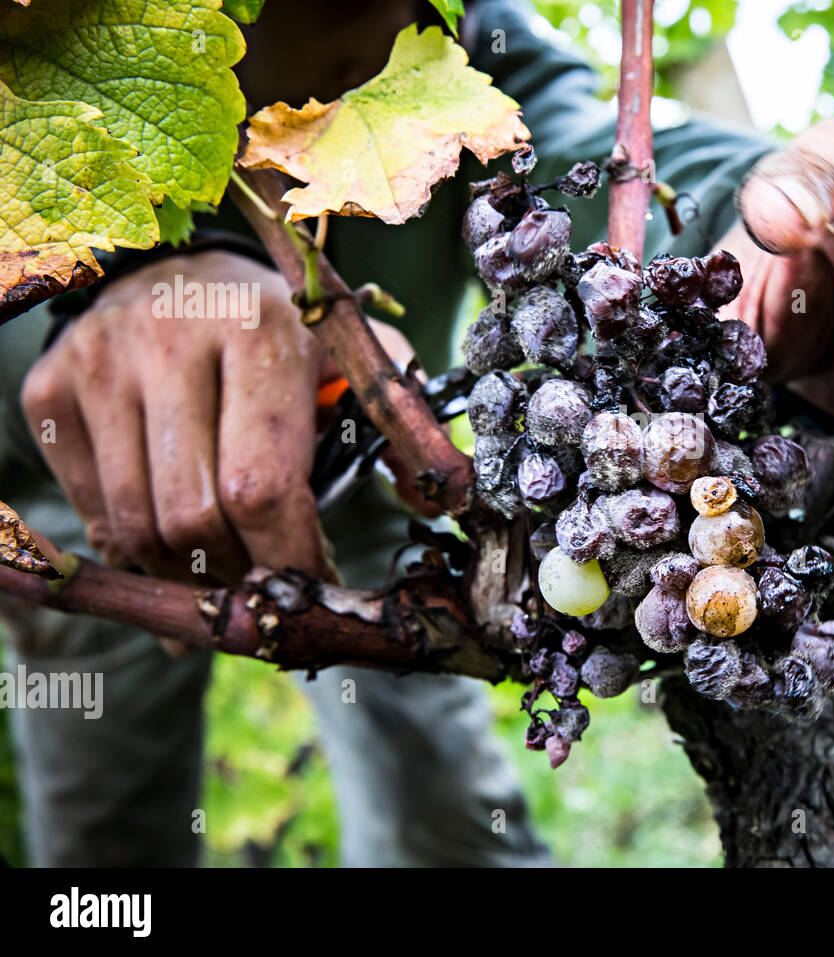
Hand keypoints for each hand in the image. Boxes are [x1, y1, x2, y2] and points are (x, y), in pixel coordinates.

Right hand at [20, 250, 412, 583]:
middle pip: (196, 518)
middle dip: (240, 576)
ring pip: (137, 527)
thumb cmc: (284, 333)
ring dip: (187, 580)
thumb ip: (402, 422)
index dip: (290, 557)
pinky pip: (92, 511)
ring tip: (225, 588)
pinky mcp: (51, 389)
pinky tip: (172, 564)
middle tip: (268, 593)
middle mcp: (170, 340)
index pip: (264, 486)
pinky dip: (134, 556)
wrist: (178, 272)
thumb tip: (439, 500)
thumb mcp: (352, 357)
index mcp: (261, 332)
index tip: (314, 586)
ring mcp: (100, 363)